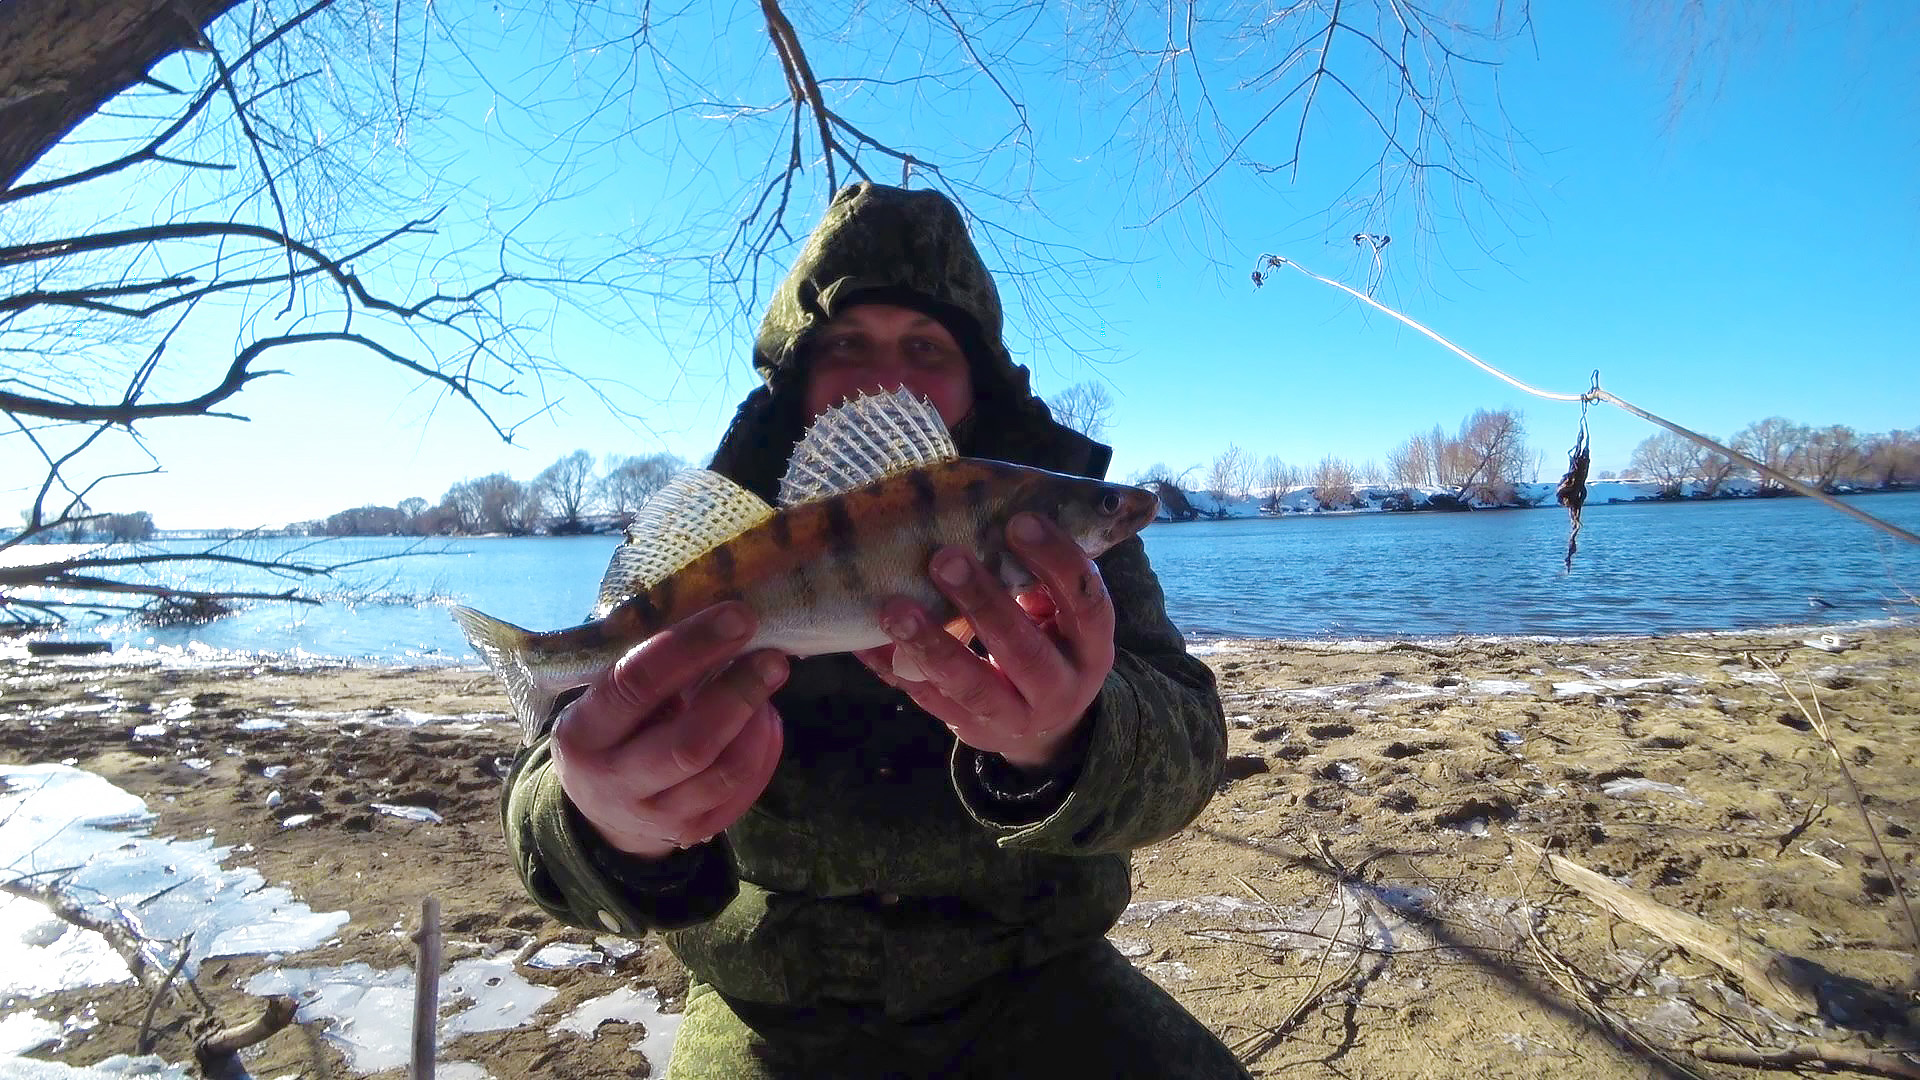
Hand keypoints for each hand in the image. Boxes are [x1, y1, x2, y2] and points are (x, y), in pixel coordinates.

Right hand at [550, 602, 786, 859]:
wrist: (601, 807)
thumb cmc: (612, 726)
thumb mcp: (606, 696)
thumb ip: (649, 664)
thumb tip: (720, 614)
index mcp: (583, 733)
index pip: (636, 685)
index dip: (691, 647)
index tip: (738, 616)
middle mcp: (613, 782)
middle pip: (688, 744)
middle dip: (738, 693)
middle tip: (773, 656)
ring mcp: (654, 816)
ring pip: (722, 773)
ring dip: (756, 723)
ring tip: (769, 684)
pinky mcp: (691, 833)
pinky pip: (741, 794)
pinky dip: (763, 752)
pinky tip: (767, 719)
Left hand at [855, 512, 1114, 769]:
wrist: (1045, 726)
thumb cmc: (1048, 640)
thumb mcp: (1060, 613)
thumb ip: (1041, 574)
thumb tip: (1008, 500)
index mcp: (1092, 647)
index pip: (1085, 602)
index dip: (1056, 561)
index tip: (1018, 520)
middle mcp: (1062, 688)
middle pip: (1025, 651)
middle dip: (983, 604)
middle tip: (944, 558)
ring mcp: (1016, 717)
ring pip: (973, 686)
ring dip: (931, 645)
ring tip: (893, 606)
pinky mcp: (972, 730)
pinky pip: (928, 701)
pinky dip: (896, 669)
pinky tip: (866, 642)